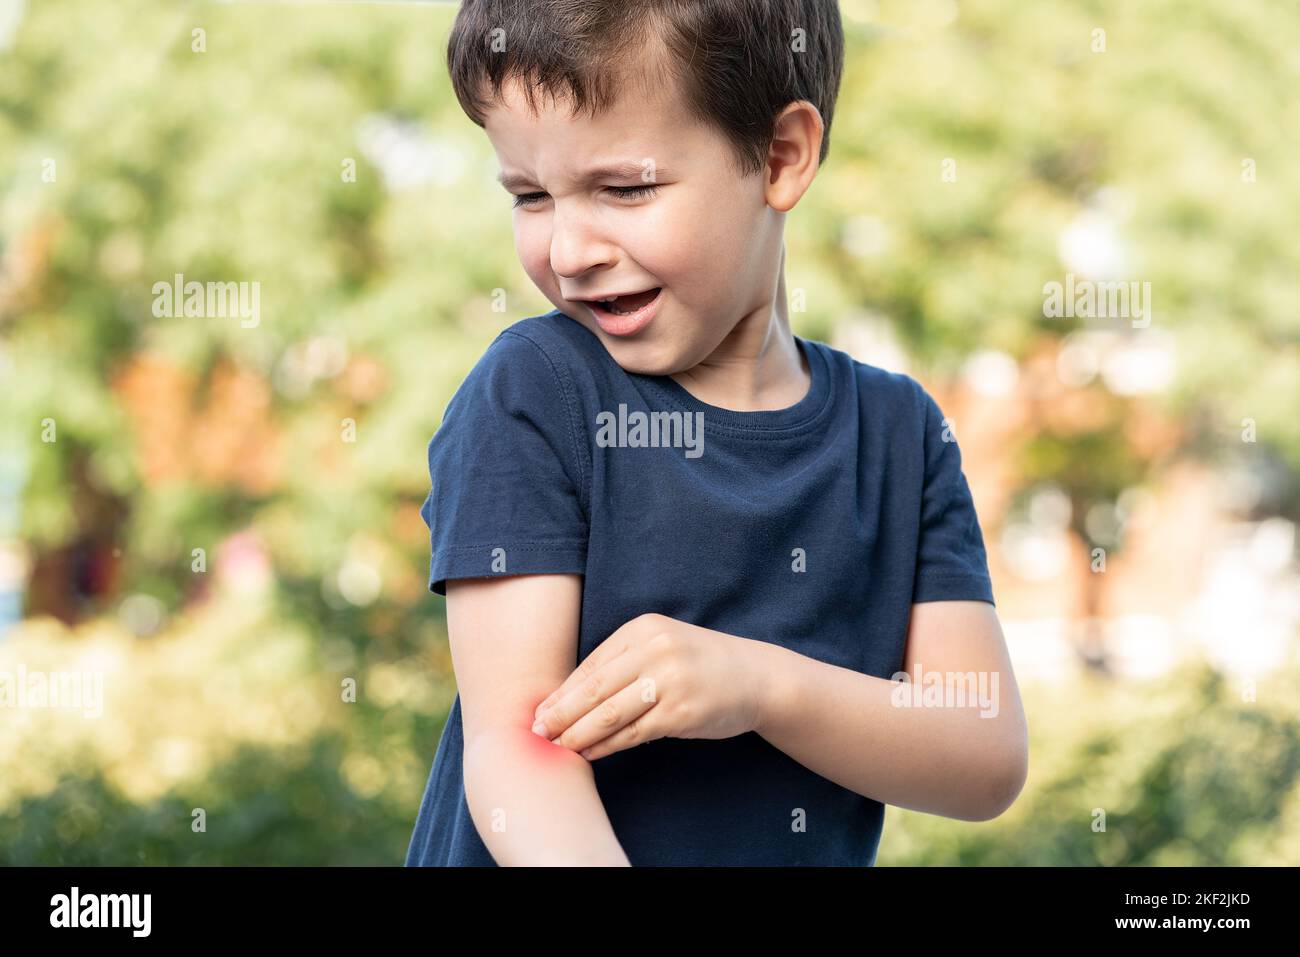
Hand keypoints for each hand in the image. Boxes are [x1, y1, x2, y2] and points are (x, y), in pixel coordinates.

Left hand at [530, 613, 768, 761]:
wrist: (757, 678)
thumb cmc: (701, 666)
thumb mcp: (663, 647)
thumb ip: (624, 663)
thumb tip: (570, 697)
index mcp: (645, 629)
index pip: (593, 664)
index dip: (563, 691)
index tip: (540, 710)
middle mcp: (656, 650)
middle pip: (595, 688)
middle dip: (561, 713)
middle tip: (537, 732)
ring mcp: (670, 681)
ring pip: (610, 713)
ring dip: (578, 733)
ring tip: (558, 747)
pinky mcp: (682, 712)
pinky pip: (634, 733)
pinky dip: (607, 745)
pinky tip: (591, 753)